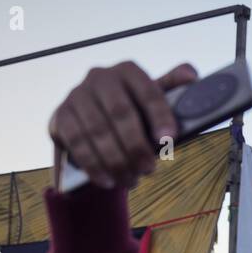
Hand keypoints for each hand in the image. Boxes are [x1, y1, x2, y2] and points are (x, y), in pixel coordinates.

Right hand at [49, 61, 198, 188]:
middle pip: (120, 113)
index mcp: (128, 71)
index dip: (159, 115)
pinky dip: (93, 165)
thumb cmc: (132, 112)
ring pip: (98, 131)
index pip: (147, 91)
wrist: (93, 121)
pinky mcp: (60, 115)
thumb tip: (191, 75)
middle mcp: (100, 77)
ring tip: (131, 180)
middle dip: (136, 146)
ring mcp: (77, 94)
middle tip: (149, 169)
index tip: (168, 140)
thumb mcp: (152, 101)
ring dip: (116, 161)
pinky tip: (107, 181)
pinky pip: (77, 143)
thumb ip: (171, 89)